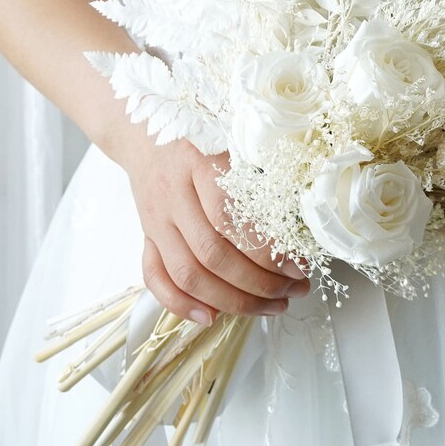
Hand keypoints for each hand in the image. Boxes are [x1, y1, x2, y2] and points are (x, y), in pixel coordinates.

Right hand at [116, 133, 310, 325]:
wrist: (142, 129)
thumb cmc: (200, 132)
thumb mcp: (234, 139)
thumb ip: (260, 173)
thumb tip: (302, 221)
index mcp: (199, 164)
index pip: (231, 218)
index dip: (266, 250)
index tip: (299, 265)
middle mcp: (173, 195)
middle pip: (212, 254)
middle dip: (258, 284)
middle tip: (294, 291)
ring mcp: (155, 219)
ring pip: (187, 274)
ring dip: (232, 301)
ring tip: (271, 307)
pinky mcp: (145, 235)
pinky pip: (154, 277)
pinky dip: (181, 304)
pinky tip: (212, 317)